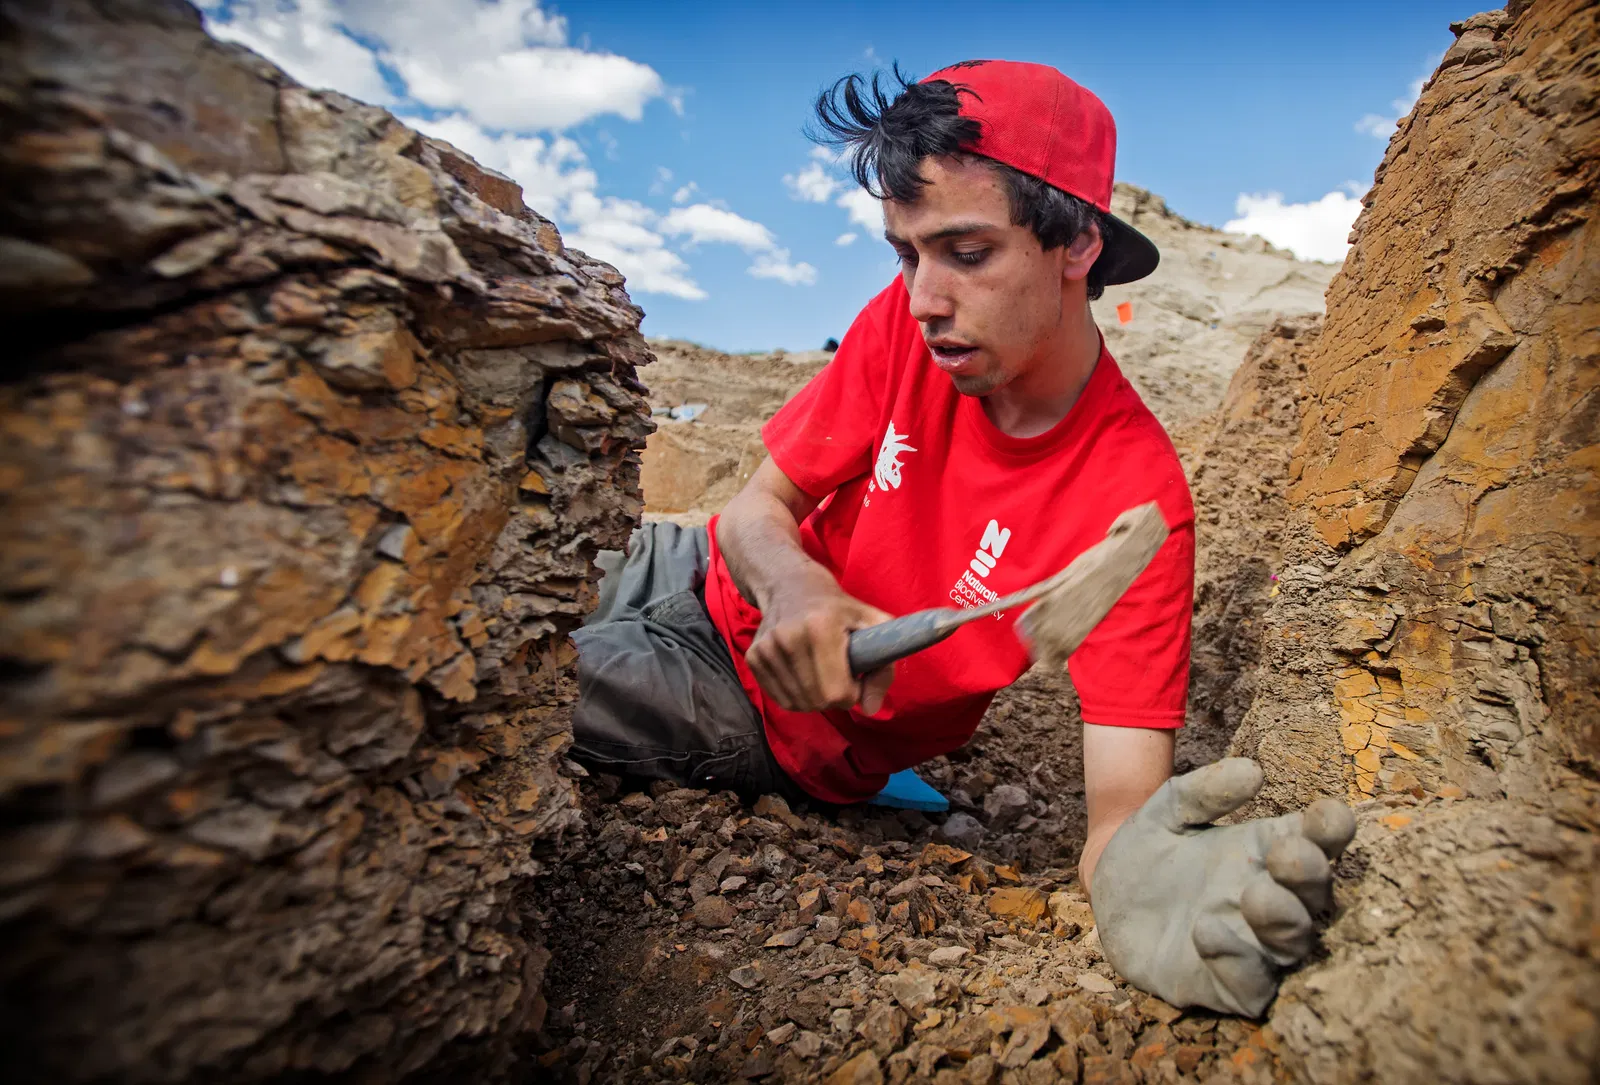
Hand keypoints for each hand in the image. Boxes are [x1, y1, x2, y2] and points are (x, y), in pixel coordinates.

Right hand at [746, 567, 894, 713]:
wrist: (789, 585)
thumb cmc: (837, 607)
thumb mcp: (871, 624)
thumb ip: (883, 667)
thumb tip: (871, 709)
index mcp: (819, 628)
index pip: (837, 692)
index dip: (854, 692)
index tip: (855, 676)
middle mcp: (787, 639)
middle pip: (818, 701)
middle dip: (836, 698)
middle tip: (840, 675)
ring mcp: (766, 650)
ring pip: (798, 704)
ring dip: (816, 698)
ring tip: (822, 673)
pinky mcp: (753, 658)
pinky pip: (780, 699)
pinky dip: (797, 696)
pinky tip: (804, 674)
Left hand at [1091, 758, 1355, 1016]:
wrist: (1106, 898)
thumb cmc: (1149, 850)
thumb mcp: (1165, 810)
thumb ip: (1203, 791)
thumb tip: (1252, 771)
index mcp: (1269, 852)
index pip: (1319, 841)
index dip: (1331, 829)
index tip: (1328, 813)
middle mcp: (1273, 900)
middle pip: (1314, 895)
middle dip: (1309, 876)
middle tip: (1287, 855)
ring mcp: (1253, 946)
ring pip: (1292, 944)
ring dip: (1282, 921)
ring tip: (1255, 895)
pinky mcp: (1224, 985)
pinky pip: (1249, 987)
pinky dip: (1237, 962)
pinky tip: (1208, 931)